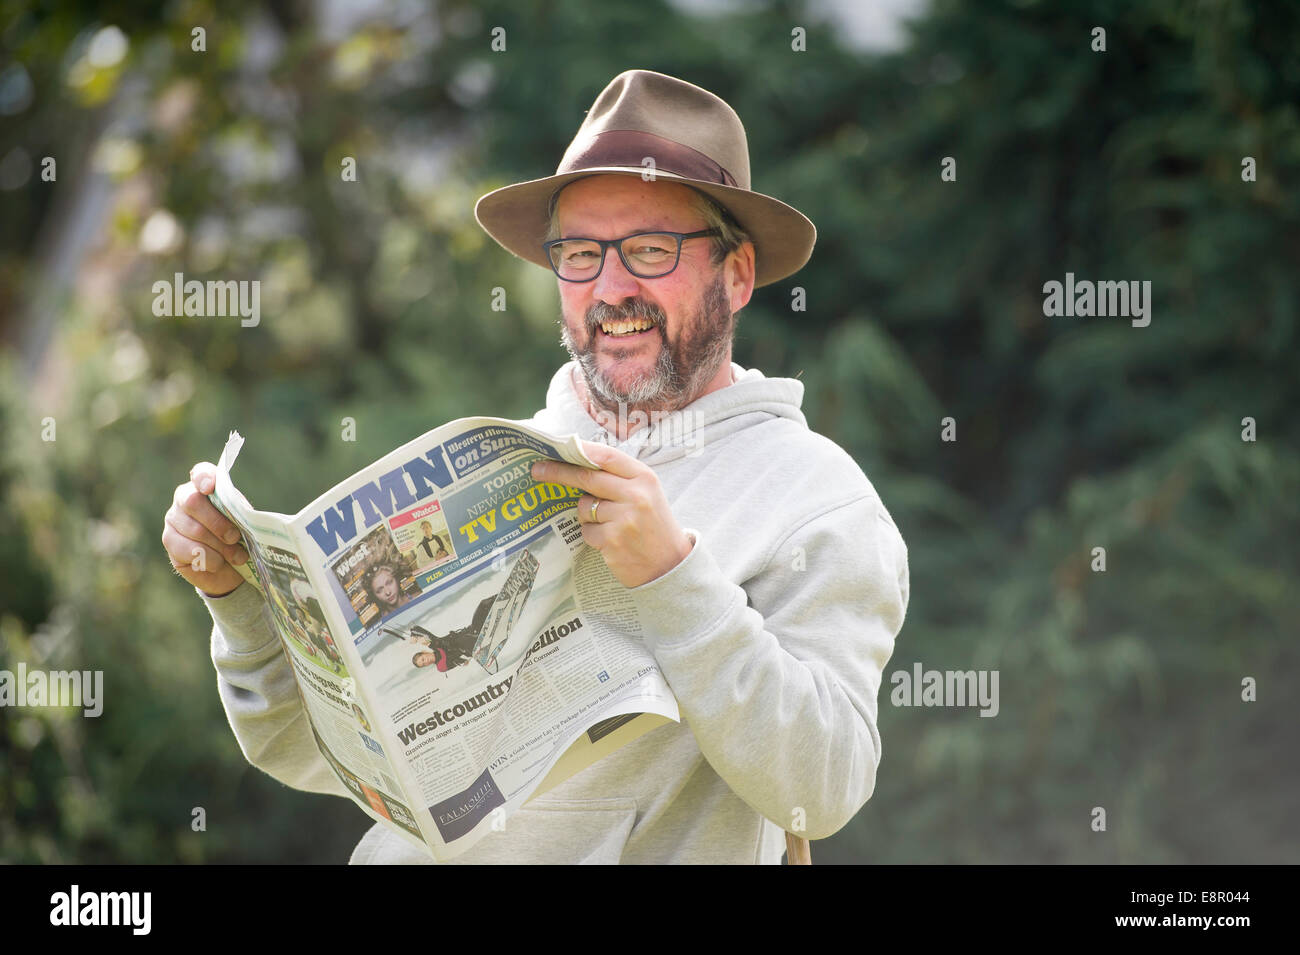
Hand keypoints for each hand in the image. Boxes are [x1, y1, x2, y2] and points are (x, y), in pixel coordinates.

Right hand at [161, 462, 248, 596]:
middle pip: (193, 502)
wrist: (229, 566)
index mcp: (207, 486)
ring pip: (194, 530)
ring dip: (220, 547)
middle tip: (235, 538)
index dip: (204, 477)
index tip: (210, 487)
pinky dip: (209, 559)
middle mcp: (185, 498)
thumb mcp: (245, 523)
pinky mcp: (169, 541)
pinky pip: (188, 550)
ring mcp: (174, 518)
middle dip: (218, 523)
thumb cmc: (239, 537)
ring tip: (237, 556)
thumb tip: (244, 515)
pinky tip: (219, 563)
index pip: (201, 473)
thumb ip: (241, 514)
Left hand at [531, 440, 692, 588]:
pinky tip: (611, 541)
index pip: (606, 456)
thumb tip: (578, 464)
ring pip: (584, 507)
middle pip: (587, 477)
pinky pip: (586, 531)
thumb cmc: (653, 526)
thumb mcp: (646, 494)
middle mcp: (636, 495)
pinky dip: (592, 535)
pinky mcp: (613, 540)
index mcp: (644, 478)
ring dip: (588, 515)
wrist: (671, 566)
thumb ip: (619, 479)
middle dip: (558, 473)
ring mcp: (624, 518)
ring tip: (612, 525)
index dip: (579, 450)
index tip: (557, 447)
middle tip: (538, 470)